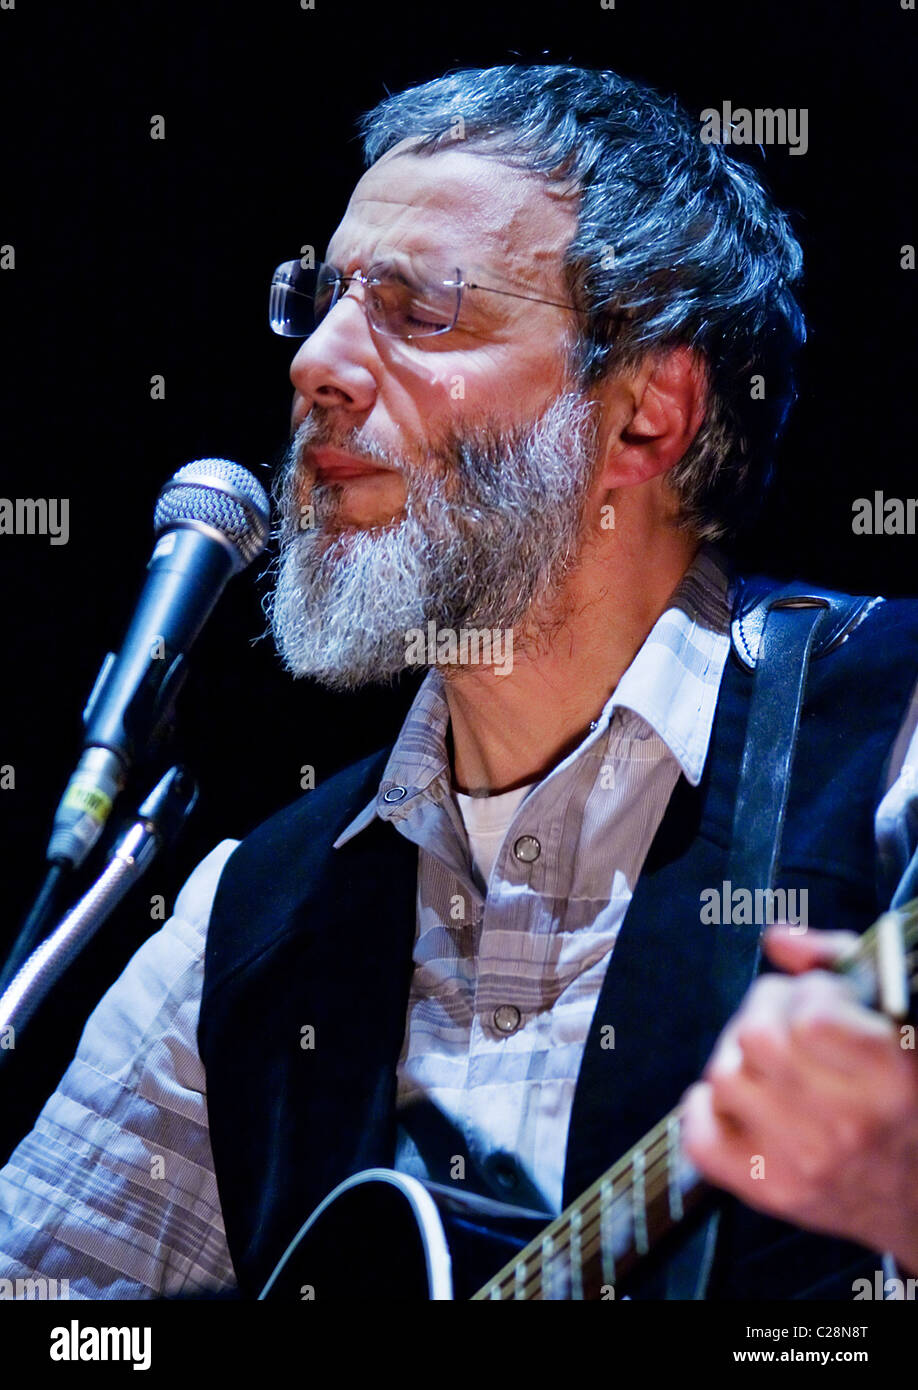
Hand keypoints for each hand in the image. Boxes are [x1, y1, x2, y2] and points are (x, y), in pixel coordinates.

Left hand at [680, 925, 917, 1270]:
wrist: (916, 1193)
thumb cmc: (902, 1098)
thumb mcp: (895, 1021)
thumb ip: (839, 963)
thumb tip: (779, 939)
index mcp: (889, 1078)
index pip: (811, 1015)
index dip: (807, 992)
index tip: (821, 998)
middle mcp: (847, 1124)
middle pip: (756, 1037)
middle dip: (764, 1013)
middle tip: (784, 1022)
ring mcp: (803, 1162)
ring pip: (724, 1077)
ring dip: (737, 1060)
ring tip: (767, 1066)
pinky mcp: (768, 1189)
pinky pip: (698, 1136)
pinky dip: (703, 1111)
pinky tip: (735, 1104)